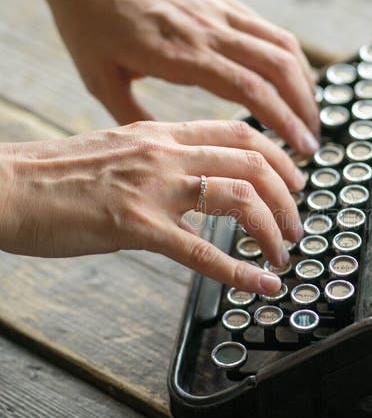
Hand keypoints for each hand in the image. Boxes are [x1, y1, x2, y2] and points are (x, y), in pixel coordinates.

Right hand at [0, 120, 305, 293]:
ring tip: (281, 255)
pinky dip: (241, 271)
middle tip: (295, 226)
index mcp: (159, 133)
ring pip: (239, 199)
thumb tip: (190, 197)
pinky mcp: (134, 225)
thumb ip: (158, 166)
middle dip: (287, 196)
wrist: (4, 186)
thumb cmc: (51, 176)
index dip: (278, 157)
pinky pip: (202, 251)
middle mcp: (163, 153)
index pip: (238, 132)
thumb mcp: (116, 153)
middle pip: (253, 162)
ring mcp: (151, 187)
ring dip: (272, 230)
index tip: (293, 181)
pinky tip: (261, 285)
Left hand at [42, 0, 320, 154]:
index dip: (284, 120)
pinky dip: (287, 56)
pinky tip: (289, 79)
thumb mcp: (101, 80)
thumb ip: (137, 118)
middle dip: (305, 106)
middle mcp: (208, 28)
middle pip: (279, 66)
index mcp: (181, 54)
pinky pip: (265, 27)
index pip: (251, 89)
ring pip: (282, 43)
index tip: (301, 148)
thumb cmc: (88, 24)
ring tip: (308, 113)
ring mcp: (218, 8)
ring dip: (304, 80)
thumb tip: (168, 153)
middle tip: (312, 140)